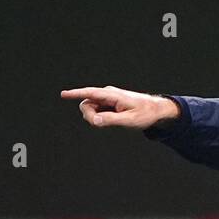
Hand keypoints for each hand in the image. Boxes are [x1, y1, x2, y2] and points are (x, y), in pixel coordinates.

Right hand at [60, 85, 180, 129]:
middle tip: (101, 124)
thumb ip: (111, 120)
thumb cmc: (144, 114)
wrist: (155, 110)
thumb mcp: (129, 120)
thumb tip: (94, 121)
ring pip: (92, 108)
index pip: (90, 93)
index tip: (63, 95)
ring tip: (113, 122)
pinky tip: (113, 119)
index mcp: (112, 95)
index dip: (76, 94)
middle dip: (89, 115)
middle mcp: (107, 94)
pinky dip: (101, 117)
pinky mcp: (110, 104)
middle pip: (87, 104)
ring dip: (96, 117)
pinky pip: (98, 110)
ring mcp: (108, 99)